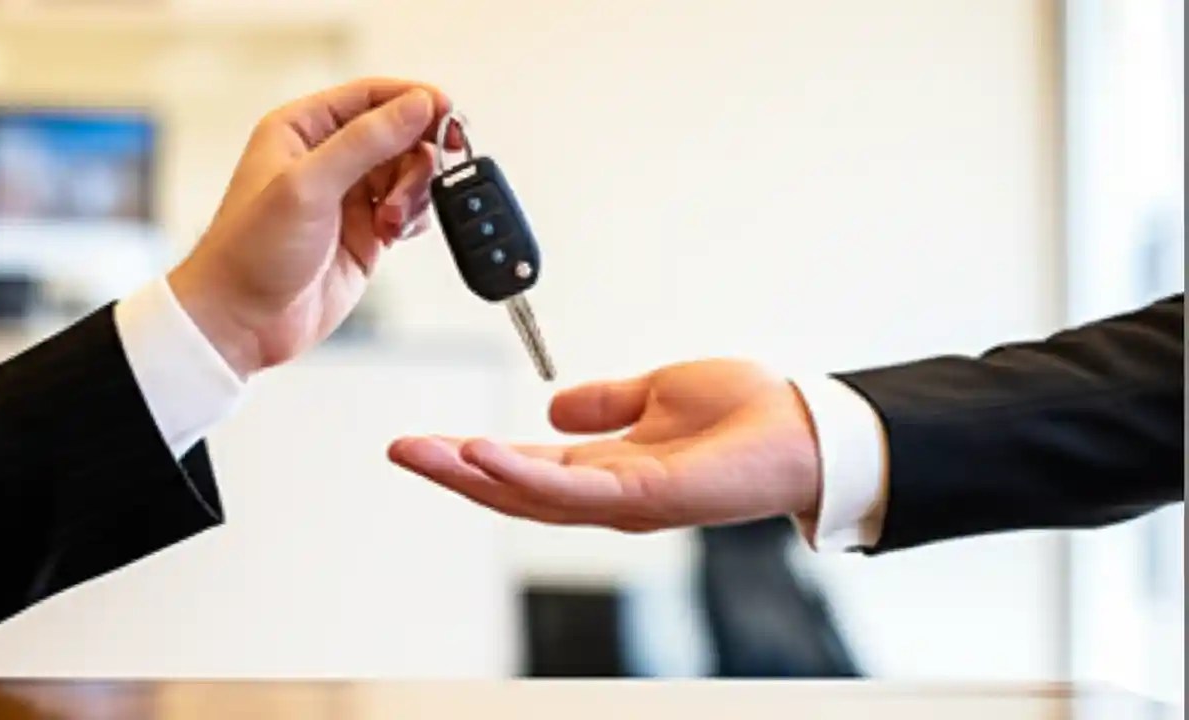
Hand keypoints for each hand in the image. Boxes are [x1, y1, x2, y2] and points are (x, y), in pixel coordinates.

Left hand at [168, 78, 460, 377]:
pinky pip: (407, 210)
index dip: (413, 100)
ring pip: (408, 173)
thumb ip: (366, 141)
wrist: (243, 322)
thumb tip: (416, 106)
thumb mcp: (309, 186)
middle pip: (398, 134)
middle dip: (419, 154)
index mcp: (302, 129)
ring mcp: (348, 197)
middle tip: (431, 176)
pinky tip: (394, 234)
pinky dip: (413, 218)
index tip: (448, 113)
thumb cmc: (251, 252)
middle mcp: (327, 158)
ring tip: (391, 219)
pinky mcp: (365, 233)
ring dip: (414, 193)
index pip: (371, 96)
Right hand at [388, 359, 821, 531]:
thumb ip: (605, 403)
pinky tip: (483, 456)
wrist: (807, 428)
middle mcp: (608, 493)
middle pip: (514, 489)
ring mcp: (626, 501)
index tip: (424, 441)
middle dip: (452, 473)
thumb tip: (554, 404)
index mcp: (606, 467)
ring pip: (531, 496)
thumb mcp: (658, 392)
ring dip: (471, 476)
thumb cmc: (747, 415)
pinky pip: (575, 490)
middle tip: (397, 451)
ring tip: (420, 453)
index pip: (525, 466)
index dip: (471, 459)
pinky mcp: (649, 496)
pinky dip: (523, 474)